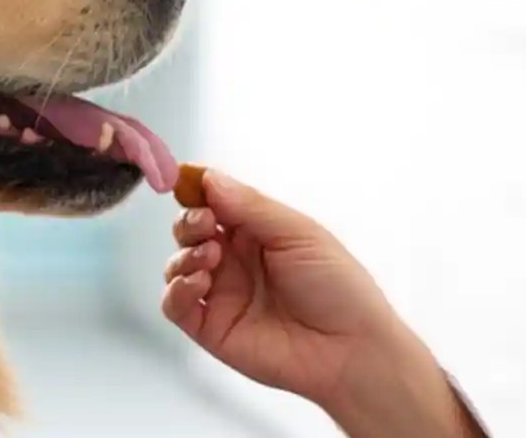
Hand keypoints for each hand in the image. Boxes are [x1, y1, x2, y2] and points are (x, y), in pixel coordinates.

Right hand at [161, 171, 483, 437]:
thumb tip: (209, 177)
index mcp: (257, 231)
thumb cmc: (338, 288)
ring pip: (177, 264)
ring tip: (211, 256)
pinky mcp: (211, 328)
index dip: (196, 189)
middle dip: (189, 221)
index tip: (185, 179)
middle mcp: (236, 260)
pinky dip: (176, 289)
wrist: (350, 349)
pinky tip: (198, 281)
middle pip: (189, 230)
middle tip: (205, 223)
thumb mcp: (297, 232)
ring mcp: (222, 294)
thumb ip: (250, 206)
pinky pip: (174, 304)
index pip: (214, 202)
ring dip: (185, 254)